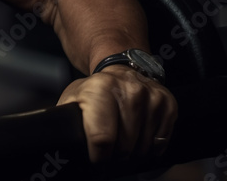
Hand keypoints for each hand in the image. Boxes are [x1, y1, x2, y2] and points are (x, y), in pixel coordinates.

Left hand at [56, 66, 177, 163]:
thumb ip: (66, 118)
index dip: (98, 155)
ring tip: (122, 140)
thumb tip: (58, 139)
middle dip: (115, 154)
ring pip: (144, 147)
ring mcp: (151, 97)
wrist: (122, 69)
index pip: (102, 139)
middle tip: (109, 148)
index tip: (96, 157)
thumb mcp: (73, 98)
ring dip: (133, 151)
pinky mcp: (168, 104)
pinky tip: (139, 135)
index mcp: (101, 89)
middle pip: (125, 146)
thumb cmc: (95, 89)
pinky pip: (161, 141)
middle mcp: (129, 91)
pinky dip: (150, 145)